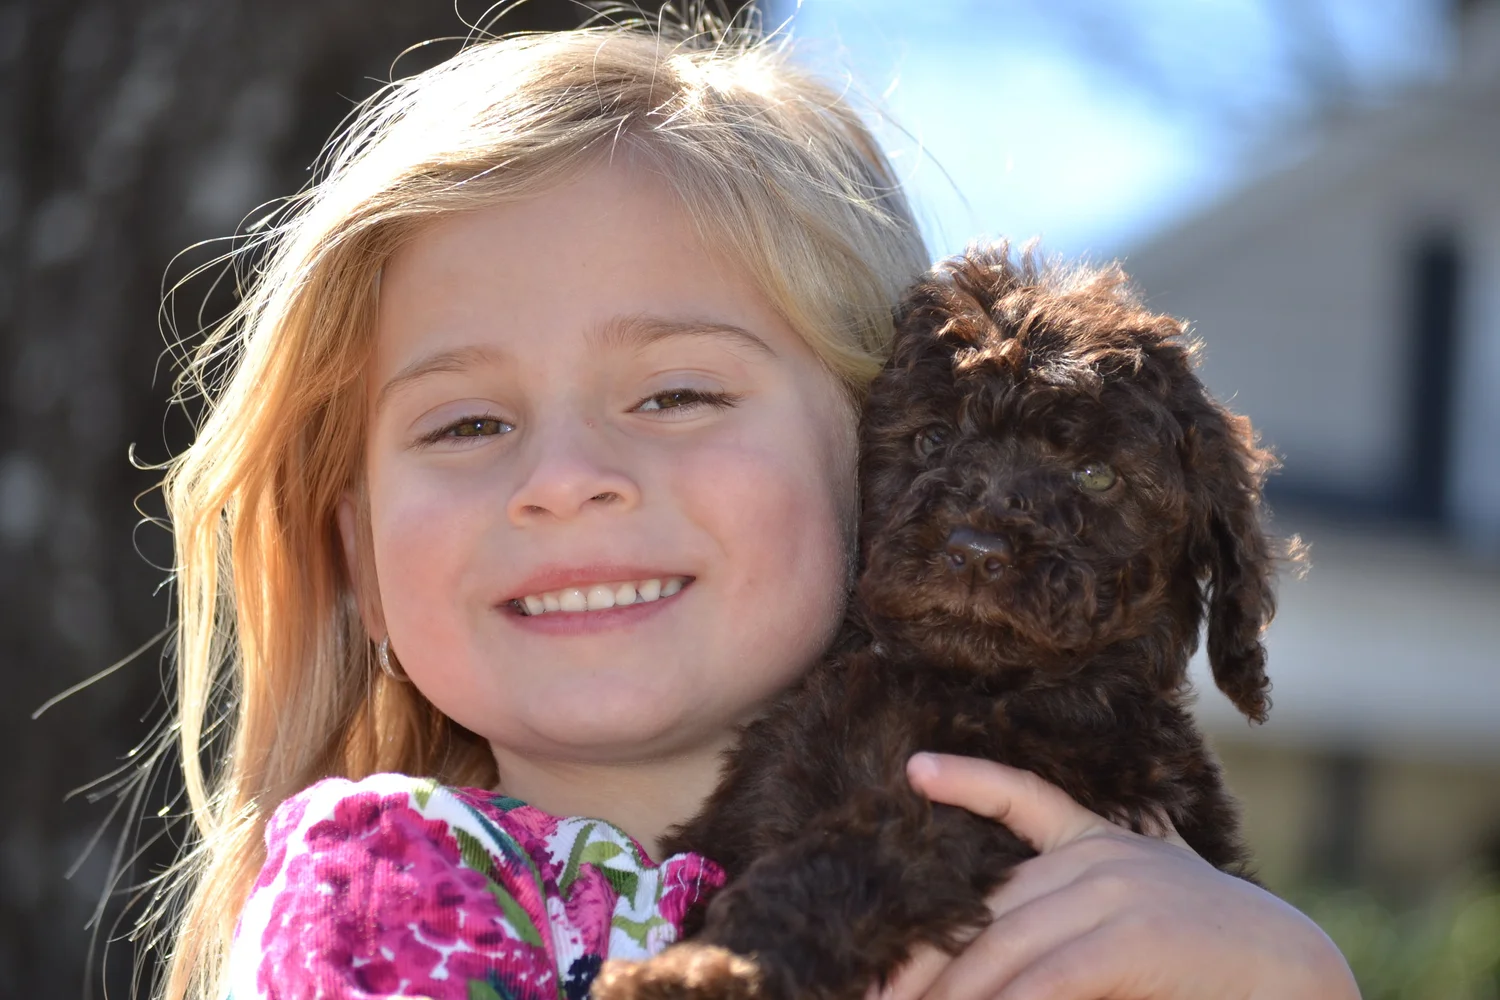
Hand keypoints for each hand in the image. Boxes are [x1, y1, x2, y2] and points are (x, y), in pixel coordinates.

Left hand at [870, 752, 1359, 999]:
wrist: (1297, 976)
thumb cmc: (1209, 961)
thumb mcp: (1139, 920)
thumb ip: (1076, 925)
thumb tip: (1001, 964)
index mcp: (1100, 841)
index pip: (1023, 796)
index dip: (968, 779)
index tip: (913, 771)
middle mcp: (1098, 856)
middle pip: (984, 906)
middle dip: (921, 959)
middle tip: (870, 993)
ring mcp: (1114, 891)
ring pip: (1003, 946)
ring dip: (949, 995)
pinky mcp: (1129, 938)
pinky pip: (1045, 979)